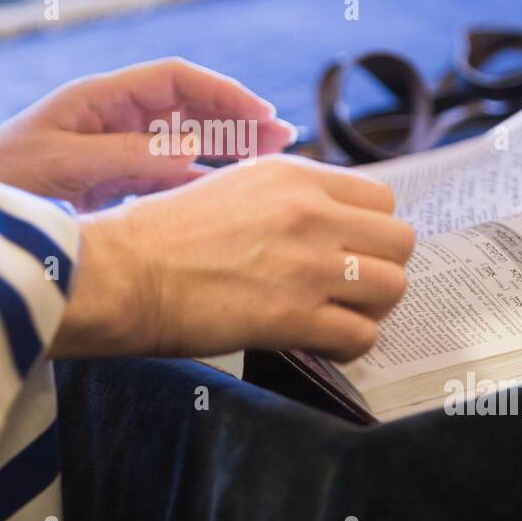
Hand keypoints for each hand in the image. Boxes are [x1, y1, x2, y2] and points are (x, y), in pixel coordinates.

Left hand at [0, 58, 296, 210]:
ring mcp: (112, 154)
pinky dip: (198, 183)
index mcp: (99, 99)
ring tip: (270, 165)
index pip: (175, 80)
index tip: (262, 114)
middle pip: (188, 109)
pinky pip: (165, 179)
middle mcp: (111, 121)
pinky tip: (226, 196)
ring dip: (225, 152)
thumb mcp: (63, 165)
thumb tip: (191, 157)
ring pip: (183, 145)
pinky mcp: (109, 188)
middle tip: (284, 140)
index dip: (223, 92)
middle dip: (237, 120)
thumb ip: (127, 158)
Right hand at [51, 154, 415, 362]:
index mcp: (294, 175)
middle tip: (350, 286)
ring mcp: (308, 265)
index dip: (368, 230)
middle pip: (399, 239)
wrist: (121, 273)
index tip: (349, 249)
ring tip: (337, 315)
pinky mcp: (294, 317)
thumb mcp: (231, 187)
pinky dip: (348, 344)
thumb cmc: (159, 235)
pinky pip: (362, 335)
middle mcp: (311, 213)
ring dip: (370, 306)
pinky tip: (321, 342)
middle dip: (379, 266)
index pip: (380, 198)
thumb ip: (284, 198)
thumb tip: (323, 222)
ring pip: (393, 286)